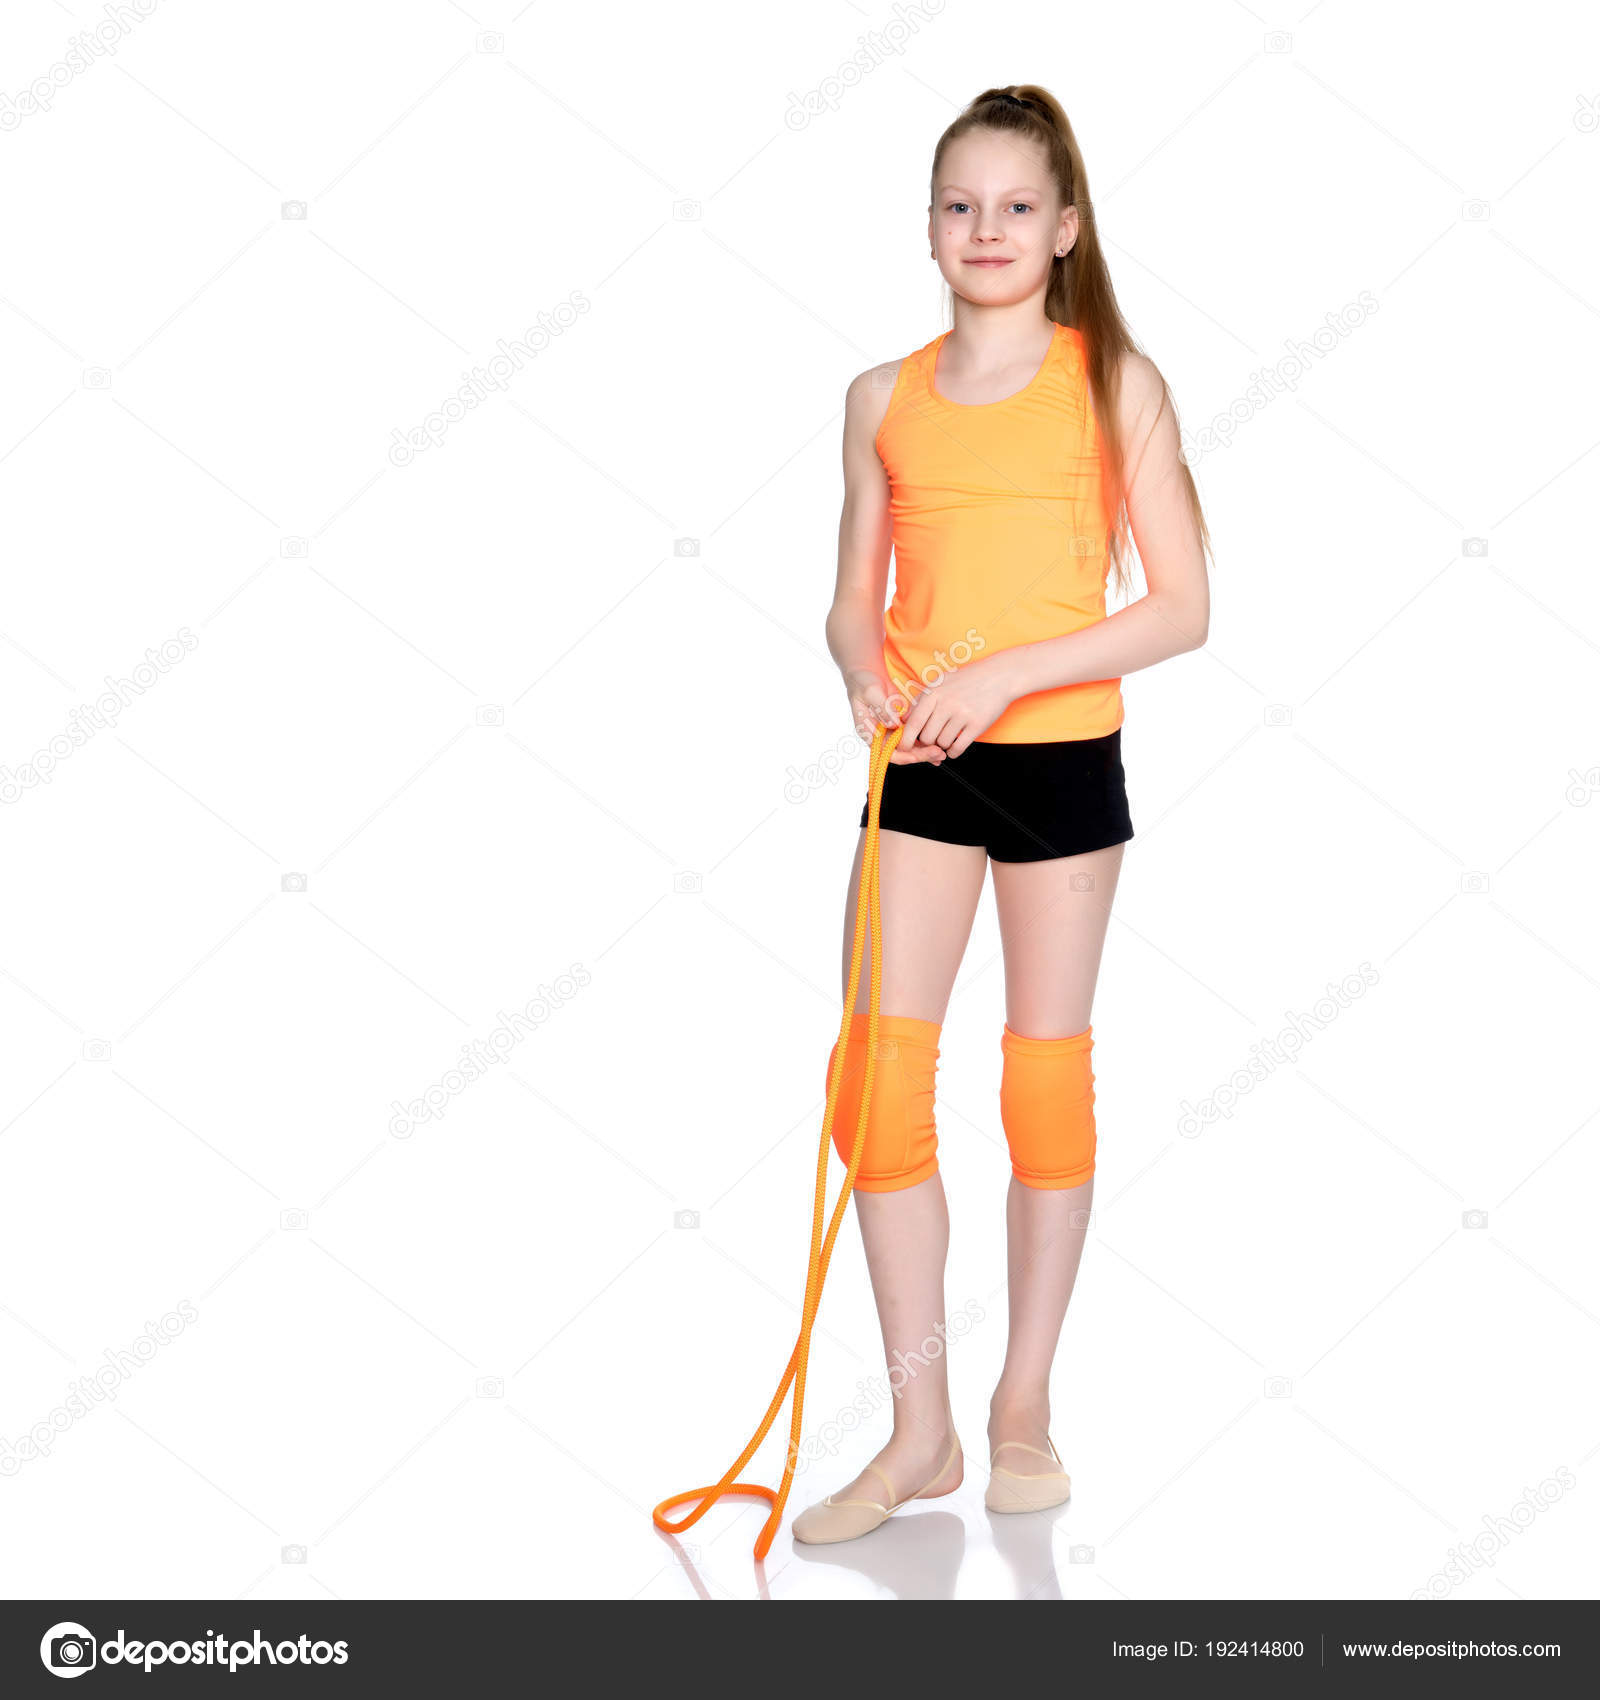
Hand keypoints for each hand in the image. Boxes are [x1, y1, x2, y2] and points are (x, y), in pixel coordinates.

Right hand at [843, 668, 945, 764]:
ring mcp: (891, 731)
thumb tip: (893, 724)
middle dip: (920, 755)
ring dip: (925, 751)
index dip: (903, 756)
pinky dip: (924, 741)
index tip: (917, 755)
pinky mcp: (899, 725)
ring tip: (941, 752)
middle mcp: (880, 736)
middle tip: (938, 753)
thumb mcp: (871, 693)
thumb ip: (883, 709)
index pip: (885, 752)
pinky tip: (938, 743)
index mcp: (869, 732)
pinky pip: (912, 736)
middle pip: (901, 753)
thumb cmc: (863, 683)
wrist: (866, 674)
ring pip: (909, 747)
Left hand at [896, 652, 1022, 758]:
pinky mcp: (977, 724)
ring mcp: (962, 714)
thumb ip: (921, 700)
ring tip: (950, 734)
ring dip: (944, 744)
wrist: (999, 676)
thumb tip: (904, 720)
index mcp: (934, 693)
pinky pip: (958, 748)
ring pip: (942, 743)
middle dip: (929, 742)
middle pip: (926, 737)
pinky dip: (954, 752)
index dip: (906, 739)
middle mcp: (946, 703)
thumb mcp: (941, 683)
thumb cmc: (967, 680)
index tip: (904, 748)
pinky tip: (956, 746)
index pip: (913, 723)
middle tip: (936, 737)